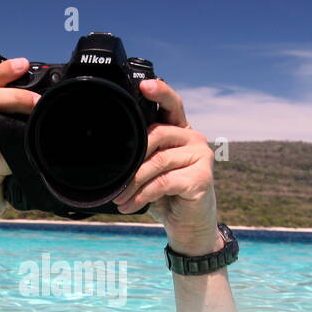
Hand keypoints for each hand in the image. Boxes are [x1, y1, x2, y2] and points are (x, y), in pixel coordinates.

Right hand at [0, 57, 38, 223]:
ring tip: (36, 114)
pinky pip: (0, 157)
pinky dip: (17, 155)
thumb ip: (20, 124)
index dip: (3, 72)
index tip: (23, 63)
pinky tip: (31, 155)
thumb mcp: (9, 142)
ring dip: (14, 118)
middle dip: (15, 96)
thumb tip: (53, 108)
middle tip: (38, 101)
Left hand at [112, 79, 222, 254]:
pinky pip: (163, 182)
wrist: (189, 227)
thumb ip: (141, 155)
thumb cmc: (167, 196)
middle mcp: (194, 139)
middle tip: (116, 181)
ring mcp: (202, 157)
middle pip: (156, 134)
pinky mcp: (202, 178)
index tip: (144, 85)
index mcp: (181, 131)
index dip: (160, 92)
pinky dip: (142, 195)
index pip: (172, 104)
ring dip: (133, 182)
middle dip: (131, 159)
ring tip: (120, 198)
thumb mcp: (150, 171)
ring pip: (157, 161)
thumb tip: (110, 152)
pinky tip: (131, 205)